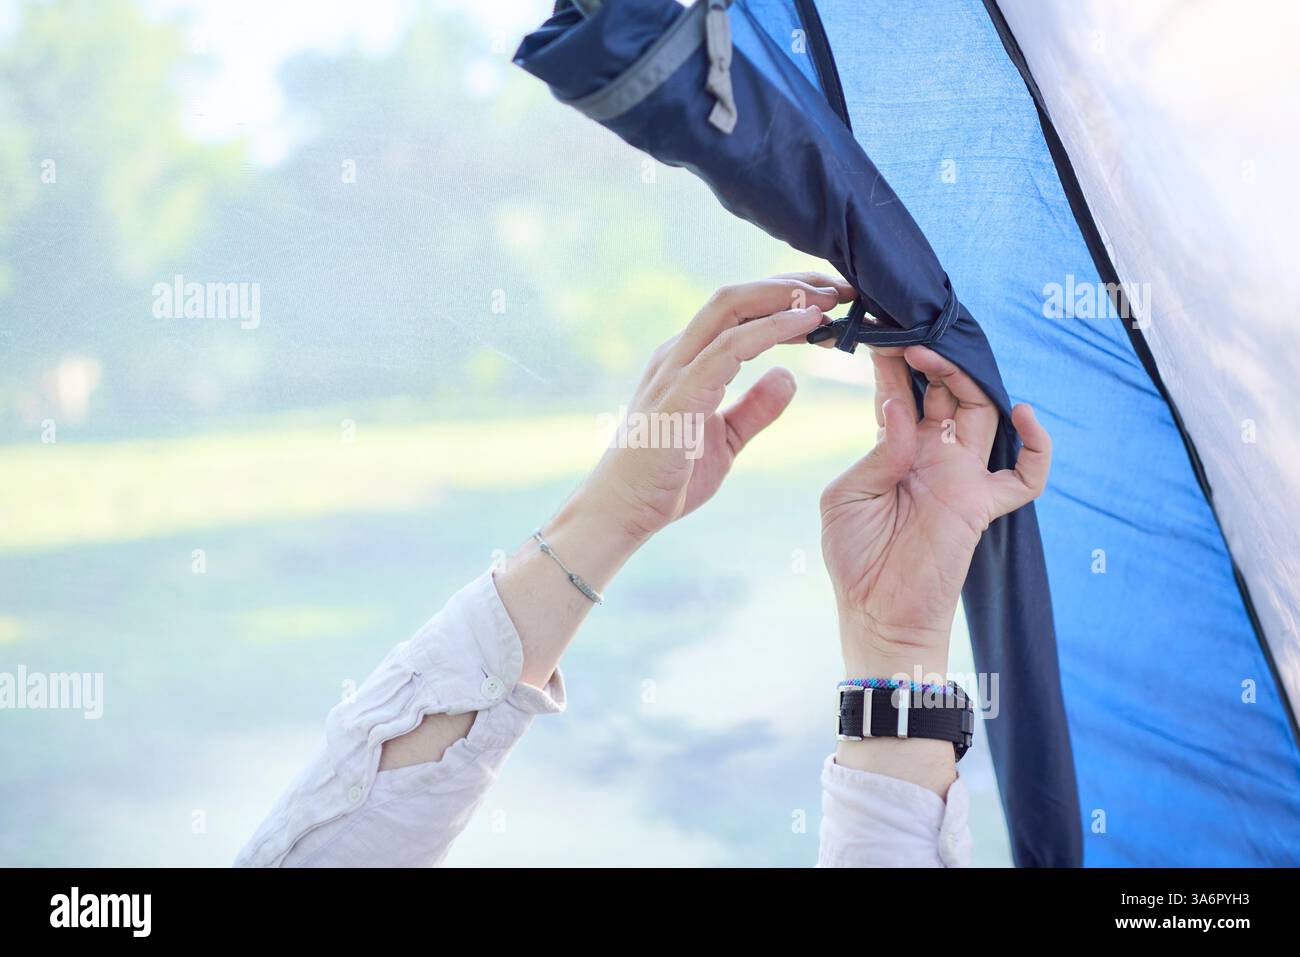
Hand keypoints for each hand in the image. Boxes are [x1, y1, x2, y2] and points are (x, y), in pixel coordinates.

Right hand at [499, 272, 852, 687]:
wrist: (621, 513)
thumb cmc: (665, 480)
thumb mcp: (725, 440)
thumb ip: (755, 408)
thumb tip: (789, 376)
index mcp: (687, 361)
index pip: (738, 313)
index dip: (785, 299)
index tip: (830, 301)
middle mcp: (679, 353)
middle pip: (737, 297)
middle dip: (791, 284)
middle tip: (842, 286)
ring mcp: (676, 368)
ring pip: (732, 308)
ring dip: (786, 296)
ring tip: (833, 296)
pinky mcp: (681, 391)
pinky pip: (731, 346)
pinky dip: (772, 328)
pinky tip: (807, 322)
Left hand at [821, 345, 1050, 681]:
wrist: (876, 614)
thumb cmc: (855, 556)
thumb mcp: (846, 496)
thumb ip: (877, 452)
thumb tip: (901, 408)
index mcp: (893, 448)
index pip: (899, 391)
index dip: (892, 361)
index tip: (879, 329)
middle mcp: (931, 454)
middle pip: (944, 391)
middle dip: (931, 359)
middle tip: (909, 334)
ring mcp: (960, 477)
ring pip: (981, 413)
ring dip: (966, 380)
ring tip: (939, 355)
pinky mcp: (981, 506)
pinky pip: (1025, 477)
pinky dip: (1038, 447)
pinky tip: (1023, 415)